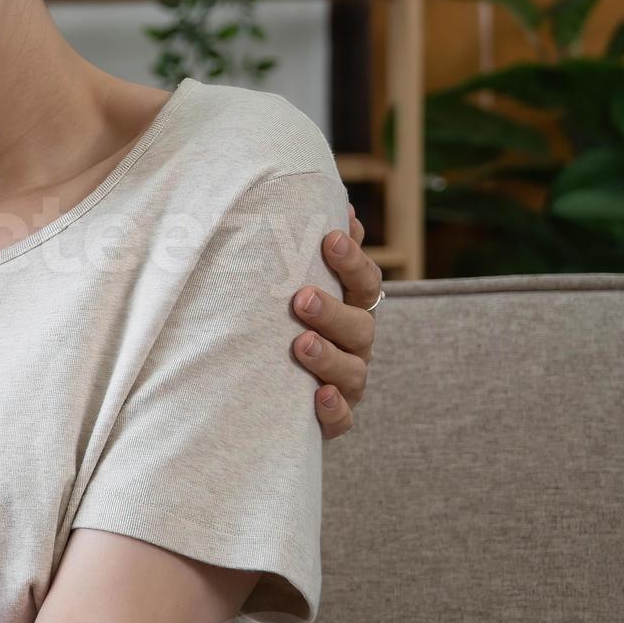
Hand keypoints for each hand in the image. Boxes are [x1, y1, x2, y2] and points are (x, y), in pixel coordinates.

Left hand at [293, 213, 381, 439]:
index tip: (330, 238)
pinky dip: (332, 409)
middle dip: (333, 311)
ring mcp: (346, 383)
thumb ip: (307, 251)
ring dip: (329, 357)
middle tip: (301, 298)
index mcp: (349, 309)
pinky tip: (318, 395)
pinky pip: (341, 418)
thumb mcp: (290, 287)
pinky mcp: (332, 419)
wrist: (260, 391)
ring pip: (352, 371)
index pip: (363, 282)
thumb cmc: (280, 325)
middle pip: (360, 326)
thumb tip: (337, 203)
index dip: (352, 261)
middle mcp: (354, 345)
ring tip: (301, 344)